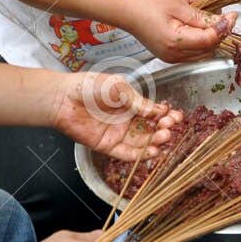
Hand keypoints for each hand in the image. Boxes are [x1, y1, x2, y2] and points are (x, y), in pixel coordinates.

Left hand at [52, 72, 181, 160]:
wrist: (64, 98)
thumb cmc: (90, 86)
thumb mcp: (119, 88)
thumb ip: (138, 101)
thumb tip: (158, 111)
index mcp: (132, 104)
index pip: (154, 112)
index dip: (166, 115)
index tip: (176, 116)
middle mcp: (127, 120)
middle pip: (151, 129)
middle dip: (163, 129)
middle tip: (169, 127)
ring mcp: (118, 134)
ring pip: (142, 143)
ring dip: (155, 142)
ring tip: (164, 138)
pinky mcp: (108, 146)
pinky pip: (127, 154)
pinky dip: (140, 155)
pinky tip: (152, 151)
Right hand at [124, 0, 236, 62]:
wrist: (127, 12)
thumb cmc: (148, 5)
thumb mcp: (178, 7)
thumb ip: (201, 17)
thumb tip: (223, 22)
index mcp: (176, 42)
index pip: (209, 40)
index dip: (223, 28)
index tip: (233, 16)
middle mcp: (174, 55)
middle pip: (208, 50)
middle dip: (219, 35)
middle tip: (226, 19)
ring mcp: (171, 59)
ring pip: (202, 55)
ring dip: (211, 41)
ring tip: (215, 23)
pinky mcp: (169, 58)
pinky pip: (192, 55)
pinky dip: (201, 45)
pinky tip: (202, 31)